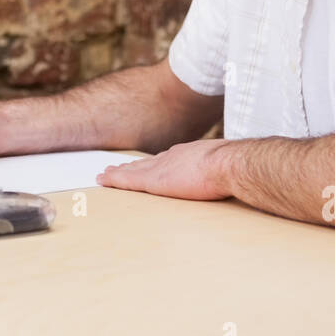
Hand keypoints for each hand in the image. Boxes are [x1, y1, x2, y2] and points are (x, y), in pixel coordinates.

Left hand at [96, 138, 235, 199]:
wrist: (226, 164)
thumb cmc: (231, 167)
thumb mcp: (223, 164)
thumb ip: (219, 168)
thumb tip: (229, 174)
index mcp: (187, 154)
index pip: (164, 160)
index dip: (152, 163)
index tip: (143, 165)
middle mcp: (170, 157)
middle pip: (145, 162)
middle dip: (130, 166)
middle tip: (115, 169)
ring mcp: (160, 168)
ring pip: (132, 170)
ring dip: (118, 173)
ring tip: (105, 175)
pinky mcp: (153, 181)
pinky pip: (127, 180)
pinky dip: (114, 180)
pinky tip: (103, 180)